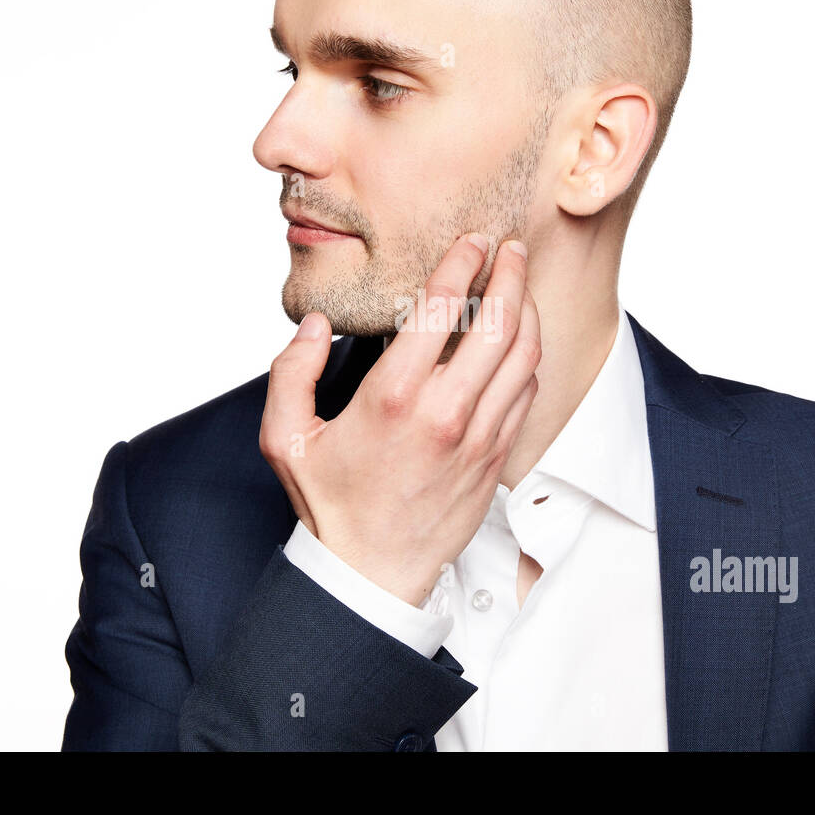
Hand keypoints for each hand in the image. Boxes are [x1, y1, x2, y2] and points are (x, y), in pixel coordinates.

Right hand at [259, 233, 540, 605]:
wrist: (371, 573)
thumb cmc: (330, 505)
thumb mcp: (285, 438)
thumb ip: (291, 372)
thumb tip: (317, 327)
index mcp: (392, 397)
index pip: (442, 309)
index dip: (462, 264)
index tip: (472, 241)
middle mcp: (443, 412)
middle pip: (499, 322)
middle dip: (510, 274)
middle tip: (510, 248)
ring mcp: (477, 437)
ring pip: (523, 356)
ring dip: (528, 310)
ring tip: (521, 285)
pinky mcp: (494, 458)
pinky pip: (526, 394)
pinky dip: (529, 357)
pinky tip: (519, 340)